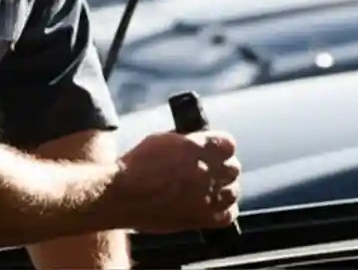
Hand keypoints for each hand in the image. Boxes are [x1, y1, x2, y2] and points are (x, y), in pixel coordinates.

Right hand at [105, 130, 240, 233]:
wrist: (123, 195)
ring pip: (233, 192)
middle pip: (233, 169)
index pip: (229, 145)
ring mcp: (206, 196)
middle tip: (211, 172)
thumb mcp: (163, 140)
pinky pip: (227, 216)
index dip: (222, 148)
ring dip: (225, 190)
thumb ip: (186, 142)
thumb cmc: (136, 165)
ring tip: (212, 191)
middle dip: (223, 169)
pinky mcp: (200, 218)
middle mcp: (208, 170)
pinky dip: (223, 212)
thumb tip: (197, 144)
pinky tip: (212, 208)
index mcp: (199, 147)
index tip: (215, 151)